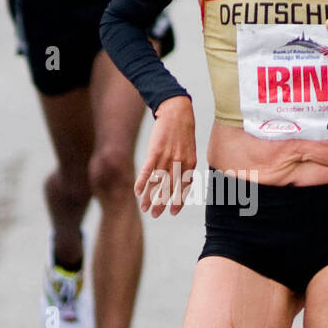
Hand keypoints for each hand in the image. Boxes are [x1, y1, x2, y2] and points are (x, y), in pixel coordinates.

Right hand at [134, 96, 195, 217]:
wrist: (177, 113)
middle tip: (155, 215)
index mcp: (189, 164)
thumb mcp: (190, 150)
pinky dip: (142, 182)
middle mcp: (179, 163)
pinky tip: (137, 191)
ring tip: (144, 208)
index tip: (173, 212)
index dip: (178, 201)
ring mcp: (166, 158)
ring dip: (149, 197)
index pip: (183, 187)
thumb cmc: (183, 133)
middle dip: (161, 204)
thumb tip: (183, 181)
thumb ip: (186, 166)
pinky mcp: (155, 151)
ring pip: (157, 183)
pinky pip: (147, 170)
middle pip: (169, 189)